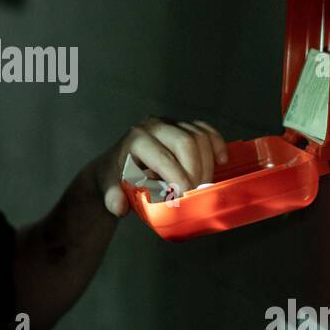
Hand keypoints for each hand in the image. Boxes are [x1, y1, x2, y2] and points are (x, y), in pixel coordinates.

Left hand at [89, 117, 227, 216]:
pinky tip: (221, 162)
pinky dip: (217, 145)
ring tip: (202, 187)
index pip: (163, 157)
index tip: (184, 199)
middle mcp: (154, 126)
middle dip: (195, 172)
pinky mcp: (184, 126)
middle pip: (187, 143)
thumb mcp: (108, 189)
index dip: (178, 179)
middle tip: (196, 195)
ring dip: (207, 164)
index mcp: (136, 139)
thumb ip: (112, 198)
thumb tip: (120, 206)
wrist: (115, 165)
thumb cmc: (115, 178)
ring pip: (200, 137)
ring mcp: (171, 123)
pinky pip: (206, 131)